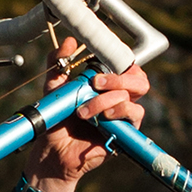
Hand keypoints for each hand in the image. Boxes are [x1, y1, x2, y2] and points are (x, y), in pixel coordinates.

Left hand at [20, 37, 149, 191]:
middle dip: (118, 78)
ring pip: (131, 98)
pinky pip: (134, 116)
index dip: (121, 59)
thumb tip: (71, 41)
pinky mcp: (125, 133)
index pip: (127, 66)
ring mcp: (123, 116)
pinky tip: (102, 118)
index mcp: (107, 85)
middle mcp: (118, 98)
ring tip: (84, 111)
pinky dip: (118, 112)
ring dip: (106, 100)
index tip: (99, 59)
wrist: (52, 150)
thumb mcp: (54, 86)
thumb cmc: (57, 119)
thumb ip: (59, 62)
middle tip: (94, 83)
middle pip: (139, 79)